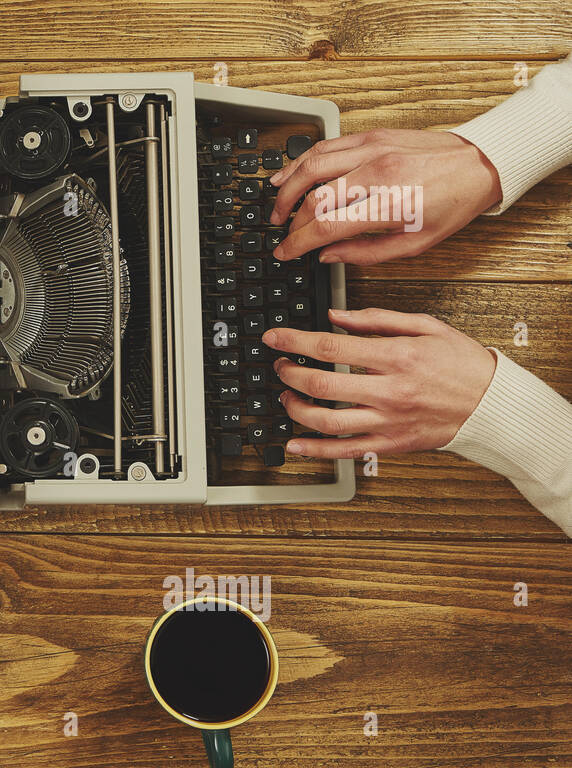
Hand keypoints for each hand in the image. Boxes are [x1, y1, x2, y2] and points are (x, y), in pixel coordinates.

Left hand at [263, 308, 496, 458]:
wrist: (493, 403)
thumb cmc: (462, 363)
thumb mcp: (426, 326)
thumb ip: (377, 320)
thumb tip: (335, 316)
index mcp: (397, 357)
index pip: (331, 348)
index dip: (295, 342)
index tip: (274, 338)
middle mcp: (389, 391)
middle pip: (322, 384)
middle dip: (290, 373)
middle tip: (280, 365)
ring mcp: (388, 421)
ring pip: (327, 421)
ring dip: (296, 409)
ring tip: (287, 397)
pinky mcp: (391, 444)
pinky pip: (345, 451)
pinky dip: (315, 450)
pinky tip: (294, 445)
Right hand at [270, 129, 501, 264]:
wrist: (479, 163)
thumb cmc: (452, 204)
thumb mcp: (416, 244)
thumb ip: (366, 253)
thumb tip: (328, 255)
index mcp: (391, 205)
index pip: (327, 226)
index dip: (297, 243)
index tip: (285, 252)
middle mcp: (378, 173)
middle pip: (315, 198)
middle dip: (290, 221)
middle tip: (282, 233)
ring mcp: (373, 150)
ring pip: (312, 166)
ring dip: (287, 189)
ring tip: (277, 206)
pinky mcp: (371, 136)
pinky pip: (325, 146)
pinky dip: (301, 162)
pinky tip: (289, 175)